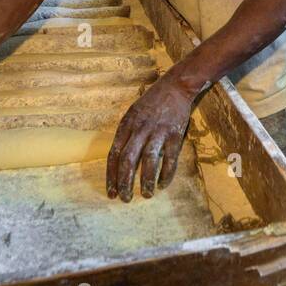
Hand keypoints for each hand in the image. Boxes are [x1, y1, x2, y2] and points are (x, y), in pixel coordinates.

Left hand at [105, 74, 195, 202]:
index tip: (111, 192)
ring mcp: (158, 131)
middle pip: (128, 160)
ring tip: (145, 194)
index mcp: (126, 125)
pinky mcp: (174, 134)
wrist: (175, 86)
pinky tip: (162, 184)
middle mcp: (140, 129)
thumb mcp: (132, 113)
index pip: (114, 154)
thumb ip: (126, 134)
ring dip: (146, 180)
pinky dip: (166, 174)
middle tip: (125, 198)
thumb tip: (118, 159)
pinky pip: (170, 158)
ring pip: (149, 161)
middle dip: (125, 182)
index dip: (111, 175)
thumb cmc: (151, 102)